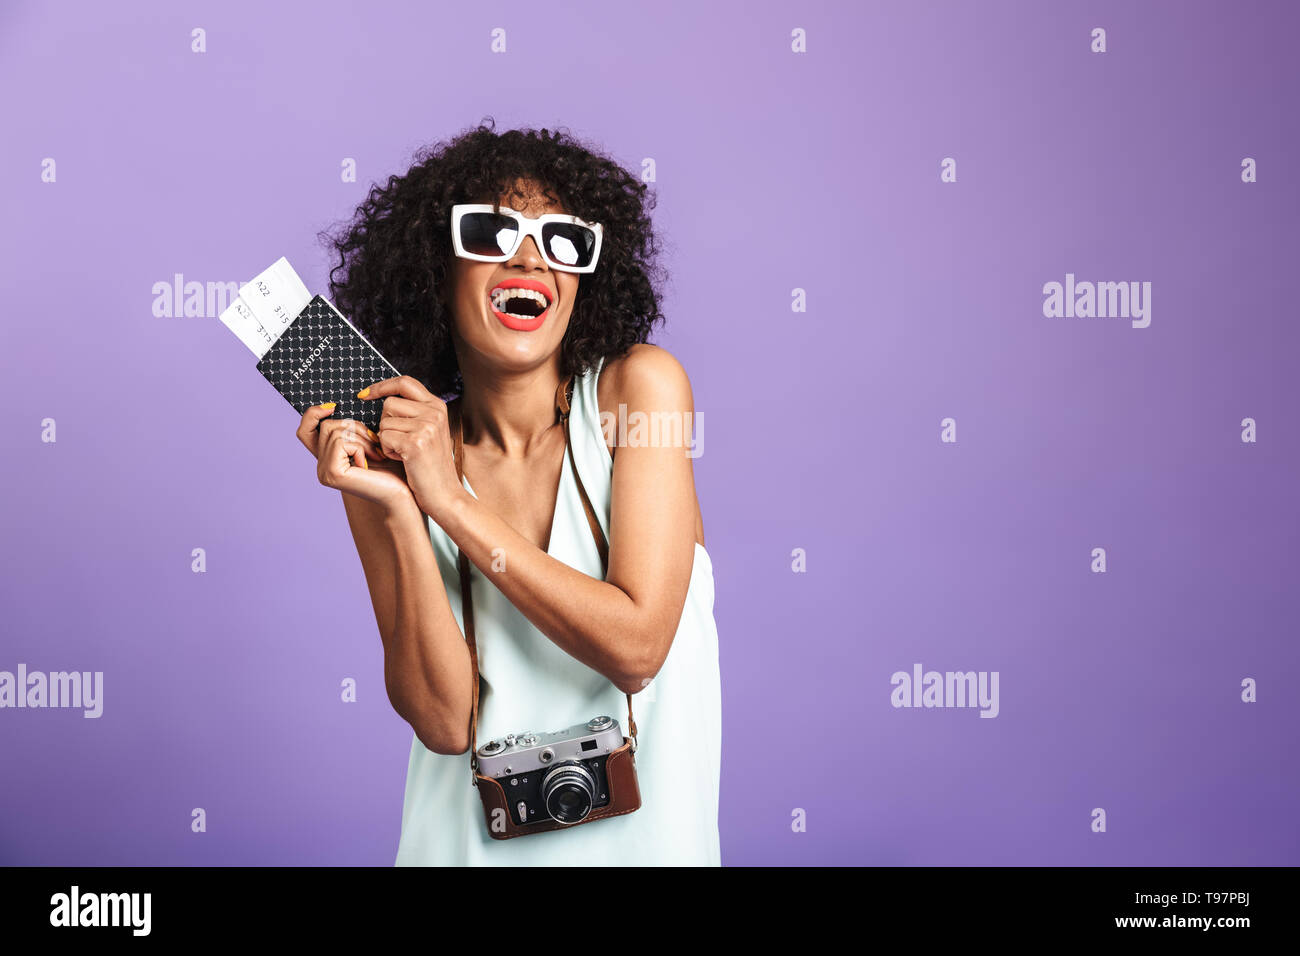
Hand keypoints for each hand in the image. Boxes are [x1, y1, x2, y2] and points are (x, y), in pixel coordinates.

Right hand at [297, 402, 416, 514]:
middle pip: (327, 425)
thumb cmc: (391, 468)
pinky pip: (341, 442)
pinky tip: (372, 460)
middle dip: (355, 427)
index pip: (305, 431)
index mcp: (327, 458)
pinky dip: (360, 446)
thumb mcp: (369, 442)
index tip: (332, 406)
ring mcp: (324, 471)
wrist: (402, 493)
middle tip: (375, 443)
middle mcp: (321, 466)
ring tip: (376, 453)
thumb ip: (351, 429)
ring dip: (361, 438)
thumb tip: (334, 405)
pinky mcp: (332, 473)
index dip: (313, 414)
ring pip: (336, 431)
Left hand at [357, 376, 466, 522]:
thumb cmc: (431, 465)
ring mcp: (426, 426)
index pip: (404, 382)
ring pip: (384, 422)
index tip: (365, 395)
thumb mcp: (428, 431)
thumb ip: (413, 413)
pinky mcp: (415, 442)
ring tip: (404, 453)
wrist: (445, 494)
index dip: (382, 386)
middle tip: (399, 441)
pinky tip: (403, 459)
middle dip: (385, 423)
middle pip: (389, 403)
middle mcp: (434, 412)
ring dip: (386, 439)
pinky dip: (388, 450)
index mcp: (437, 406)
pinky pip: (384, 437)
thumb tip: (382, 397)